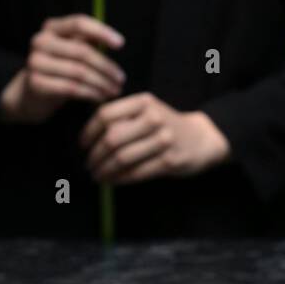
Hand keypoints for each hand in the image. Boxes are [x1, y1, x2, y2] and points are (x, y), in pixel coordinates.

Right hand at [0, 15, 125, 123]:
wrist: (30, 94)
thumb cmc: (58, 68)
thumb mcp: (71, 50)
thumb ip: (88, 42)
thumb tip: (116, 42)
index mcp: (51, 27)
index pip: (79, 23)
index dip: (102, 32)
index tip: (121, 44)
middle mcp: (40, 41)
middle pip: (82, 51)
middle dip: (106, 66)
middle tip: (121, 79)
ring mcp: (35, 62)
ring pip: (78, 72)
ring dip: (101, 83)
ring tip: (114, 90)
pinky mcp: (36, 83)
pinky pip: (70, 88)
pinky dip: (90, 93)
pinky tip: (100, 97)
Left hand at [79, 92, 229, 183]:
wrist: (202, 138)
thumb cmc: (165, 124)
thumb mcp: (146, 110)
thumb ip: (122, 116)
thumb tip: (87, 136)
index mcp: (143, 102)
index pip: (106, 114)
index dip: (89, 132)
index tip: (82, 145)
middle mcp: (153, 117)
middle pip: (112, 138)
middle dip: (95, 155)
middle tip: (88, 165)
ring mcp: (163, 139)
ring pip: (122, 158)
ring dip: (105, 170)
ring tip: (97, 175)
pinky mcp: (170, 160)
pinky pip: (136, 172)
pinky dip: (119, 179)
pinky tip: (112, 181)